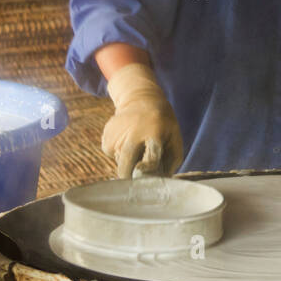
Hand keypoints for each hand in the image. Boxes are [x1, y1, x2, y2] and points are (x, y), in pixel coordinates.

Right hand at [101, 63, 183, 177]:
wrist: (141, 99)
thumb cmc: (163, 124)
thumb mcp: (174, 137)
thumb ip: (173, 159)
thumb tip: (162, 181)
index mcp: (154, 133)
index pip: (150, 157)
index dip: (148, 169)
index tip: (143, 174)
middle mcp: (132, 134)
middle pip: (126, 166)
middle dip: (130, 176)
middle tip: (137, 174)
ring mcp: (117, 135)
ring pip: (119, 162)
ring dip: (128, 161)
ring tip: (137, 146)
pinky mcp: (106, 137)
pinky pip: (113, 154)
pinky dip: (120, 153)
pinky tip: (128, 139)